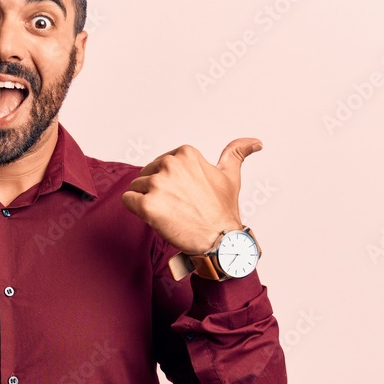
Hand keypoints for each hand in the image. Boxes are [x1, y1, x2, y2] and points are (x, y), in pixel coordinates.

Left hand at [121, 138, 261, 253]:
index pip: (160, 163)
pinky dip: (135, 209)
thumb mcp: (230, 176)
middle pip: (146, 174)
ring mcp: (157, 184)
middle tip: (178, 207)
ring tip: (169, 214)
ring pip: (136, 188)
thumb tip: (256, 142)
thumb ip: (236, 153)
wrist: (219, 241)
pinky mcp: (147, 205)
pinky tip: (154, 218)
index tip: (185, 194)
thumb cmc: (223, 210)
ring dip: (147, 201)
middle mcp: (170, 165)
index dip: (169, 182)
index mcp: (185, 154)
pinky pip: (127, 200)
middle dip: (157, 191)